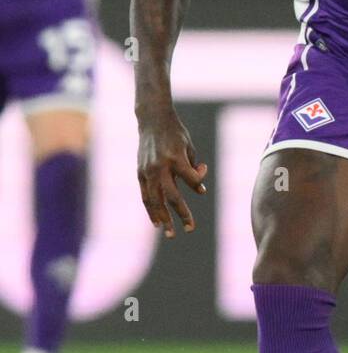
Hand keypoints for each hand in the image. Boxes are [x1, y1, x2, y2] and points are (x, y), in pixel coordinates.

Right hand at [137, 108, 206, 237]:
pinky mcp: (140, 173)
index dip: (199, 181)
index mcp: (177, 158)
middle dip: (182, 214)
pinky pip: (146, 195)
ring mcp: (148, 171)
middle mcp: (161, 167)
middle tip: (190, 229)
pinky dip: (151, 209)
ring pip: (156, 200)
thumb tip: (200, 191)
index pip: (192, 180)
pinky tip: (156, 222)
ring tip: (170, 233)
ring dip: (163, 218)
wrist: (152, 120)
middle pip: (173, 196)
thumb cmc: (175, 133)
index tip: (202, 176)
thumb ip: (193, 169)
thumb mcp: (189, 148)